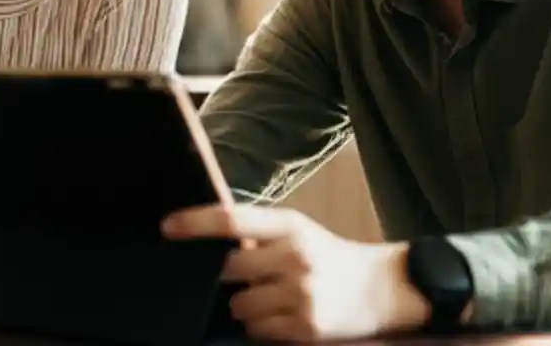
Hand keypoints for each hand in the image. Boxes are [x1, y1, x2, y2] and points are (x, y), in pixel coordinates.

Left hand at [161, 204, 427, 341]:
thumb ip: (259, 235)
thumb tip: (208, 242)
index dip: (194, 223)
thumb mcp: (299, 232)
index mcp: (290, 225)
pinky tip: (284, 316)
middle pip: (228, 269)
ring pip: (239, 306)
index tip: (166, 228)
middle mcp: (294, 256)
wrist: (383, 289)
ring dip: (246, 306)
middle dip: (225, 277)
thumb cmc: (329, 256)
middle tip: (245, 276)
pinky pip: (257, 331)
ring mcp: (300, 294)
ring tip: (273, 299)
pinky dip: (263, 327)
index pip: (231, 219)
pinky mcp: (305, 328)